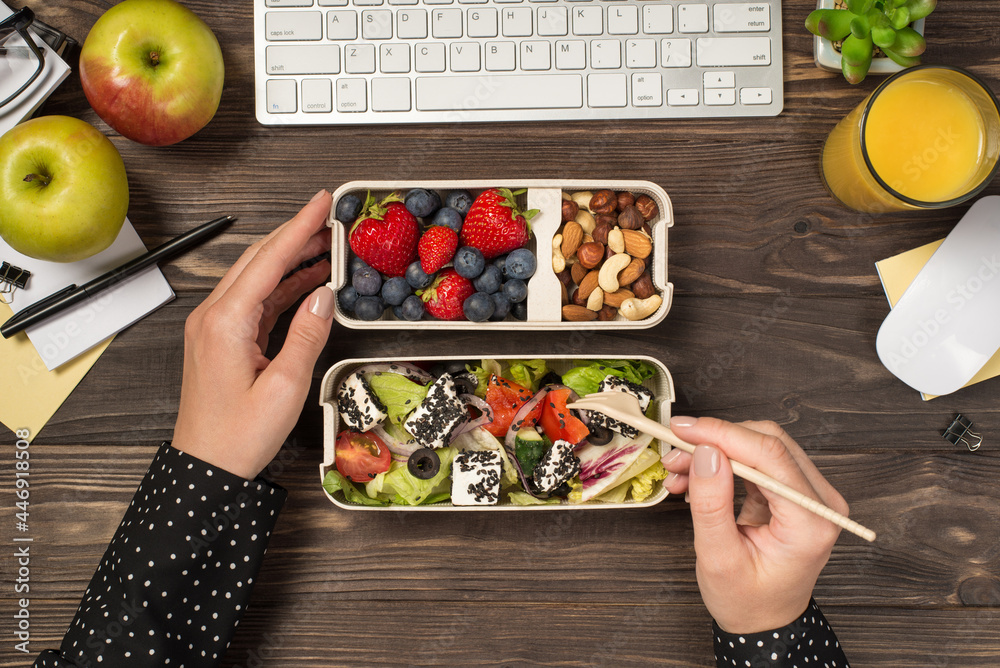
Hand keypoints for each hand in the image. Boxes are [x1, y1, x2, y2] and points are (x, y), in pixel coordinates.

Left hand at [171, 190, 335, 478]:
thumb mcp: (285, 387)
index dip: (299, 227)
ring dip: (290, 259)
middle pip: (258, 259)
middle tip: (329, 218)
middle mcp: (213, 317)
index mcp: (225, 322)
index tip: (321, 203)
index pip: (268, 259)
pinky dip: (282, 286)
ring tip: (326, 246)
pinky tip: (307, 282)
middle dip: (295, 235)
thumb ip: (307, 335)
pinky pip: (254, 300)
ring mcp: (214, 327)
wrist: (205, 468)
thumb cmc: (238, 437)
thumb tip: (324, 296)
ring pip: (256, 277)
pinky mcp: (221, 340)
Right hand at [661, 417, 847, 633]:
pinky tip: (695, 476)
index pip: (769, 455)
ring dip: (716, 449)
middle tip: (674, 452)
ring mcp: (811, 494)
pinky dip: (723, 461)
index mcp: (811, 522)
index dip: (722, 434)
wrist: (764, 622)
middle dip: (715, 440)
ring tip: (678, 469)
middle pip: (768, 442)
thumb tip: (705, 452)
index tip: (682, 429)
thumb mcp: (719, 557)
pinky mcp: (794, 491)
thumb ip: (711, 504)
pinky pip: (758, 459)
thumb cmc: (747, 600)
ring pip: (761, 445)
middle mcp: (820, 502)